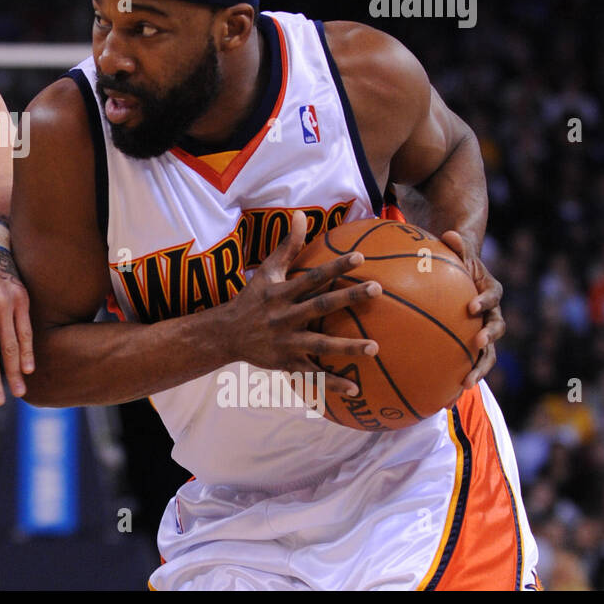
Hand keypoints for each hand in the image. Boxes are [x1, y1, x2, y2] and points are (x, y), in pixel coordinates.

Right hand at [225, 210, 381, 395]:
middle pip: (320, 306)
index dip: (334, 267)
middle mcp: (284, 317)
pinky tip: (356, 388)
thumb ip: (287, 246)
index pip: (311, 277)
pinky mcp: (287, 363)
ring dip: (347, 347)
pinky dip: (332, 383)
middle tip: (377, 290)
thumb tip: (302, 215)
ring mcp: (286, 342)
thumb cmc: (252, 299)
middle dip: (348, 298)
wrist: (226, 335)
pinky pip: (312, 374)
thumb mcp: (267, 271)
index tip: (359, 257)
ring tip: (375, 347)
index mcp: (281, 294)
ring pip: (320, 344)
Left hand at [440, 229, 502, 398]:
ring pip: (486, 355)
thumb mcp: (457, 250)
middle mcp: (491, 313)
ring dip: (478, 369)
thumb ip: (456, 245)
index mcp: (489, 290)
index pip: (493, 296)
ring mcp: (482, 331)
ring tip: (464, 385)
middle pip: (496, 330)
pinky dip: (457, 379)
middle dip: (488, 341)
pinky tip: (441, 397)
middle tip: (476, 345)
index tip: (472, 307)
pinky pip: (466, 363)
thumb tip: (450, 234)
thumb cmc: (455, 259)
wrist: (460, 272)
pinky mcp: (470, 345)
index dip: (485, 302)